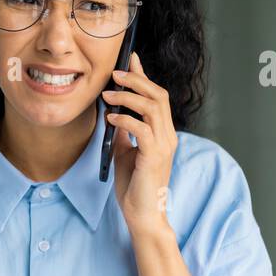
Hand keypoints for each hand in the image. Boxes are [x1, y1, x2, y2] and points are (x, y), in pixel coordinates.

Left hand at [101, 51, 176, 235]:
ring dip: (127, 96)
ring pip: (152, 107)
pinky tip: (110, 118)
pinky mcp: (155, 155)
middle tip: (114, 75)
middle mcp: (168, 135)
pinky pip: (142, 128)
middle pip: (158, 95)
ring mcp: (164, 145)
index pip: (157, 97)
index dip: (144, 76)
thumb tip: (114, 113)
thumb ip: (124, 133)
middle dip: (136, 80)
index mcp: (162, 133)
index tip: (130, 59)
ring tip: (107, 96)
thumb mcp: (125, 153)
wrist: (142, 215)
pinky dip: (125, 118)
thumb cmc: (135, 187)